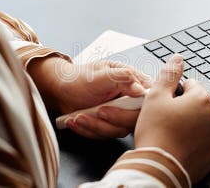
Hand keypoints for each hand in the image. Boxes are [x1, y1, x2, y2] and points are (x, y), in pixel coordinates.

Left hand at [28, 57, 150, 138]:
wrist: (61, 90)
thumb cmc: (80, 78)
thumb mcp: (101, 74)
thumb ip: (123, 78)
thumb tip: (141, 89)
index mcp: (133, 82)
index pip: (148, 99)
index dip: (141, 107)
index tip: (122, 106)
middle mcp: (129, 101)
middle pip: (134, 119)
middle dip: (114, 118)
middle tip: (99, 111)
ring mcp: (120, 115)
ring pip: (118, 130)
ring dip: (96, 125)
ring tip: (79, 117)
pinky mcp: (109, 126)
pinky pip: (104, 135)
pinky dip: (87, 130)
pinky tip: (75, 121)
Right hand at [134, 55, 209, 181]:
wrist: (159, 168)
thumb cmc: (156, 134)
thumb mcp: (156, 97)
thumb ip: (169, 74)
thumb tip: (178, 59)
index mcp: (202, 98)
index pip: (190, 85)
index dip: (174, 94)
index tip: (165, 106)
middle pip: (198, 104)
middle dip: (184, 109)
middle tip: (166, 121)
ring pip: (202, 122)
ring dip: (190, 125)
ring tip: (172, 135)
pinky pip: (205, 141)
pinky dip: (195, 142)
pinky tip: (179, 146)